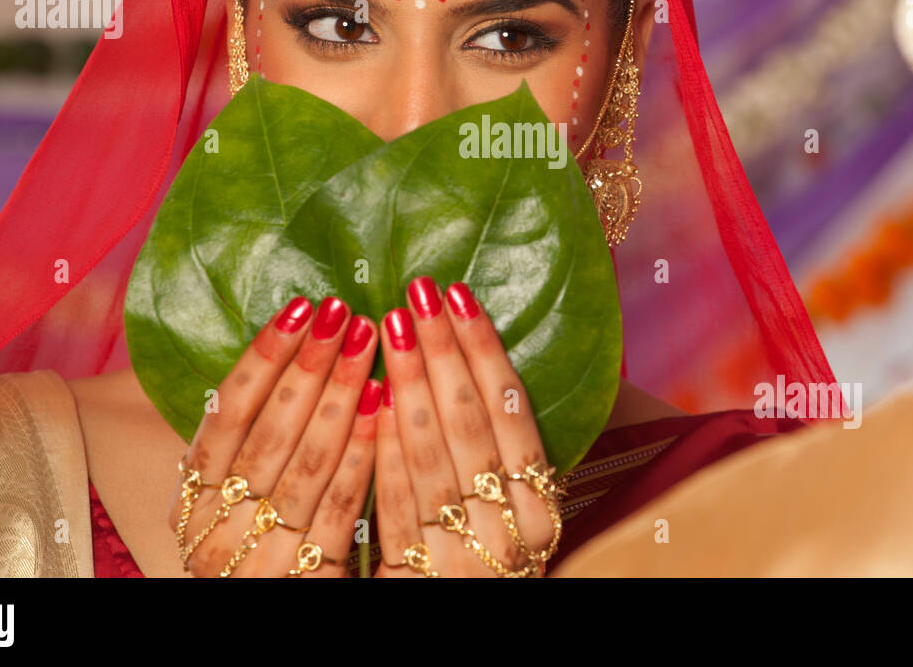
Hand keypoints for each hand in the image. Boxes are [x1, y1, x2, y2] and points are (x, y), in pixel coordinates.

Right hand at [169, 295, 380, 576]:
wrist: (261, 608)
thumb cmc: (255, 541)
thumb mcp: (229, 494)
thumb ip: (244, 435)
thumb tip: (283, 345)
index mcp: (189, 500)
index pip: (224, 415)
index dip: (263, 357)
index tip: (299, 307)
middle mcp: (216, 530)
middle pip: (268, 434)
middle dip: (309, 366)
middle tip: (342, 312)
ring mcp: (259, 560)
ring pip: (306, 466)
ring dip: (340, 398)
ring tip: (367, 343)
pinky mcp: (308, 582)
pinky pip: (340, 510)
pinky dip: (362, 455)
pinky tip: (381, 408)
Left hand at [373, 278, 561, 577]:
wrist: (459, 618)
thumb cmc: (485, 556)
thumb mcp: (512, 509)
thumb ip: (503, 451)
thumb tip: (475, 362)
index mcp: (540, 507)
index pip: (512, 410)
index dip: (484, 348)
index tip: (458, 295)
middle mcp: (510, 529)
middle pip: (471, 424)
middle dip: (442, 351)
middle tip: (417, 294)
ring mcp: (463, 553)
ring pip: (432, 456)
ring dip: (408, 384)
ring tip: (388, 328)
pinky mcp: (417, 572)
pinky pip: (396, 500)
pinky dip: (383, 447)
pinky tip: (372, 399)